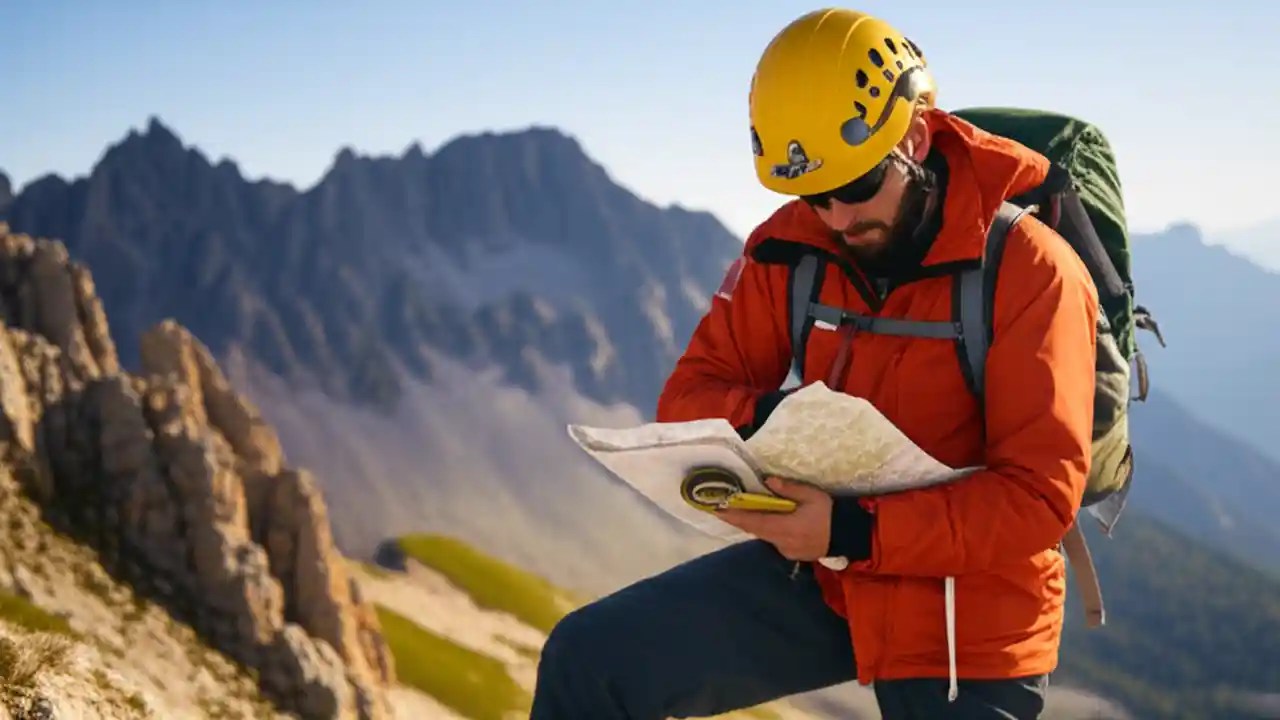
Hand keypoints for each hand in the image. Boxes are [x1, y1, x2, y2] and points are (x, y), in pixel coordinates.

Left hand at [716, 477, 831, 560]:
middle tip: (723, 508)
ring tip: (742, 512)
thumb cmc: (830, 513)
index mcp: (785, 527)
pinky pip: (774, 540)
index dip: (734, 516)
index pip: (753, 522)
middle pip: (754, 530)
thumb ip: (789, 489)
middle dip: (739, 519)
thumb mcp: (812, 495)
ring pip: (764, 536)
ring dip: (754, 524)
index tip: (718, 510)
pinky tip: (767, 521)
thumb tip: (768, 481)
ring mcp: (786, 550)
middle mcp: (781, 542)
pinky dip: (767, 530)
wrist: (848, 536)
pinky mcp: (791, 554)